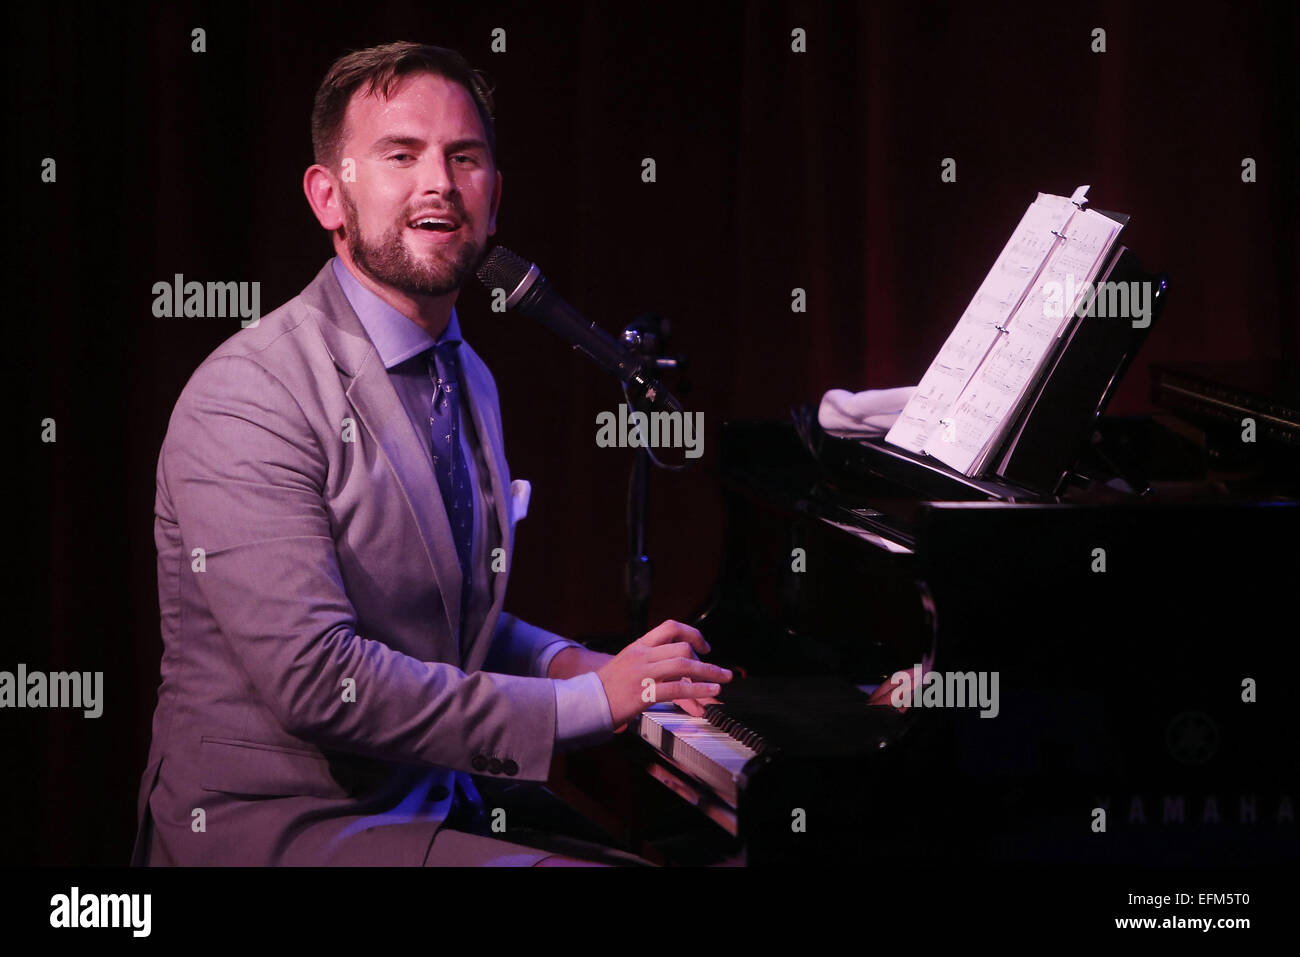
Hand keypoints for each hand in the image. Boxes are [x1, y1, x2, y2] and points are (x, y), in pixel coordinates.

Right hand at [596, 620, 732, 727]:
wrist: (586, 703)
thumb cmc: (606, 688)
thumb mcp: (626, 665)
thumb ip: (649, 662)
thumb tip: (675, 669)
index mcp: (638, 646)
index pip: (670, 627)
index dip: (692, 633)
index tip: (703, 646)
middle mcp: (642, 656)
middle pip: (682, 646)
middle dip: (704, 660)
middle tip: (716, 671)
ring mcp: (643, 673)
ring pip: (684, 664)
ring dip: (709, 672)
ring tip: (723, 679)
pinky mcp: (644, 693)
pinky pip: (678, 688)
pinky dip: (699, 689)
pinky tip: (710, 691)